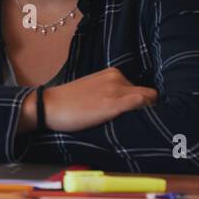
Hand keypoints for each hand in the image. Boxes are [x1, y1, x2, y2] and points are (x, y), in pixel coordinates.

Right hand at [21, 67, 157, 133]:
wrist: (49, 106)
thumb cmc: (68, 101)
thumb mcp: (92, 88)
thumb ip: (109, 91)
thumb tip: (127, 103)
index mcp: (112, 73)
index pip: (140, 88)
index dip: (143, 102)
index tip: (137, 114)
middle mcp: (117, 78)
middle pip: (148, 94)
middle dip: (147, 107)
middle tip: (136, 122)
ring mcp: (116, 90)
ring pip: (149, 99)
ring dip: (146, 112)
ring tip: (135, 125)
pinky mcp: (114, 104)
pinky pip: (142, 103)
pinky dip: (145, 111)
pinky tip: (139, 123)